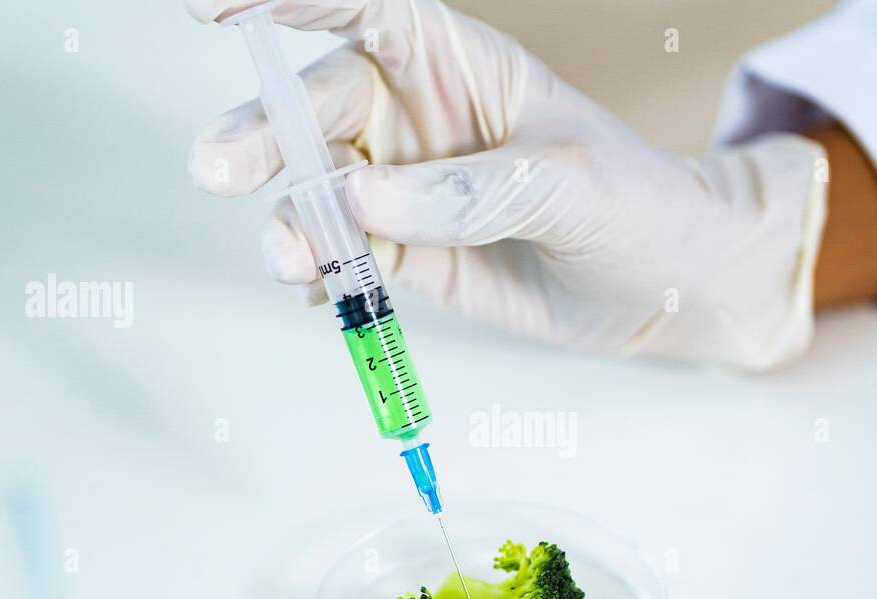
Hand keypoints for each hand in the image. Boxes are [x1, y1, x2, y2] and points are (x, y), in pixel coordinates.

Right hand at [188, 0, 827, 369]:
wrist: (662, 287)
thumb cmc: (637, 206)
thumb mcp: (569, 187)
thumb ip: (472, 190)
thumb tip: (364, 197)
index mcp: (455, 62)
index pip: (361, 9)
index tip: (214, 8)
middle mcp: (414, 116)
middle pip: (314, 108)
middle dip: (263, 134)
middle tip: (220, 169)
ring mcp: (403, 187)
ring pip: (315, 190)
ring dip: (289, 219)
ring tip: (294, 260)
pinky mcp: (404, 252)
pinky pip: (340, 256)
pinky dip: (318, 273)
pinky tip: (320, 292)